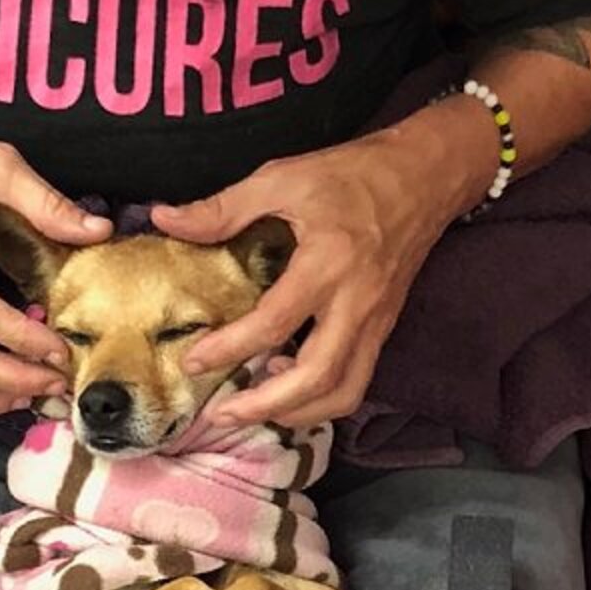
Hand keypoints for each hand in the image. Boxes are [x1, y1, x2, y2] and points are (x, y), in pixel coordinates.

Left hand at [151, 112, 492, 427]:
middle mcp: (355, 303)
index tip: (193, 361)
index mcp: (327, 264)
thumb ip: (223, 208)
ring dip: (297, 413)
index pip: (273, 323)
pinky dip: (320, 399)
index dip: (229, 349)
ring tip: (254, 410)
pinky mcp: (383, 331)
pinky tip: (287, 387)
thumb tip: (165, 219)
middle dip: (265, 407)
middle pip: (315, 379)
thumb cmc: (352, 175)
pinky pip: (355, 383)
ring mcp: (375, 323)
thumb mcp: (284, 178)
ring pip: (343, 393)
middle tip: (222, 415)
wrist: (425, 176)